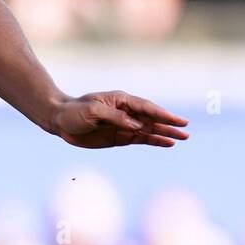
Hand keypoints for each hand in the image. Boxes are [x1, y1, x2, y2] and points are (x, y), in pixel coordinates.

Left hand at [49, 91, 188, 148]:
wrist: (59, 121)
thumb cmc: (74, 112)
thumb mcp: (92, 112)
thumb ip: (116, 118)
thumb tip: (138, 126)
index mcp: (120, 101)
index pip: (146, 107)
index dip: (162, 114)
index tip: (177, 120)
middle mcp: (125, 112)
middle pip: (152, 118)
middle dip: (169, 124)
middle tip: (186, 130)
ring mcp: (124, 125)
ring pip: (149, 129)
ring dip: (165, 134)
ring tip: (182, 138)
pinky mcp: (120, 136)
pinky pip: (141, 139)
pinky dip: (154, 141)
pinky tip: (167, 143)